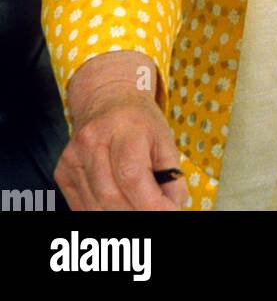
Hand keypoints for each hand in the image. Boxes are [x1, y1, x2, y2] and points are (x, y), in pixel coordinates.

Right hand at [55, 53, 186, 211]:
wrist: (107, 99)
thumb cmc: (140, 122)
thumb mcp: (164, 138)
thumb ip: (172, 173)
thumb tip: (175, 206)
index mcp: (123, 127)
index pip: (132, 175)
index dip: (151, 203)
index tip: (170, 212)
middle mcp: (92, 141)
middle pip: (111, 196)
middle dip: (137, 213)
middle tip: (155, 214)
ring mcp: (72, 157)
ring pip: (95, 206)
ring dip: (120, 216)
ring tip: (138, 209)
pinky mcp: (61, 172)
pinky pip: (81, 207)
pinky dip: (102, 212)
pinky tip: (118, 206)